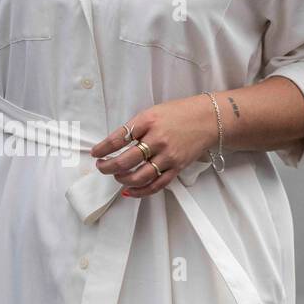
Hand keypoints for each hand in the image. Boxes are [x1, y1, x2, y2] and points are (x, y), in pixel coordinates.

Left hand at [90, 94, 218, 197]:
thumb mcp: (151, 113)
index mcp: (147, 122)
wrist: (208, 120)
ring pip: (140, 176)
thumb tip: (115, 144)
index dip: (103, 148)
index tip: (95, 153)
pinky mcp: (177, 168)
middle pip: (126, 160)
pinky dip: (141, 191)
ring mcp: (168, 156)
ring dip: (122, 179)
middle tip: (101, 166)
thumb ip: (135, 127)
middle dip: (108, 166)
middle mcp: (157, 140)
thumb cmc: (177, 114)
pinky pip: (157, 185)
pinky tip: (129, 191)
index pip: (119, 138)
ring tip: (115, 176)